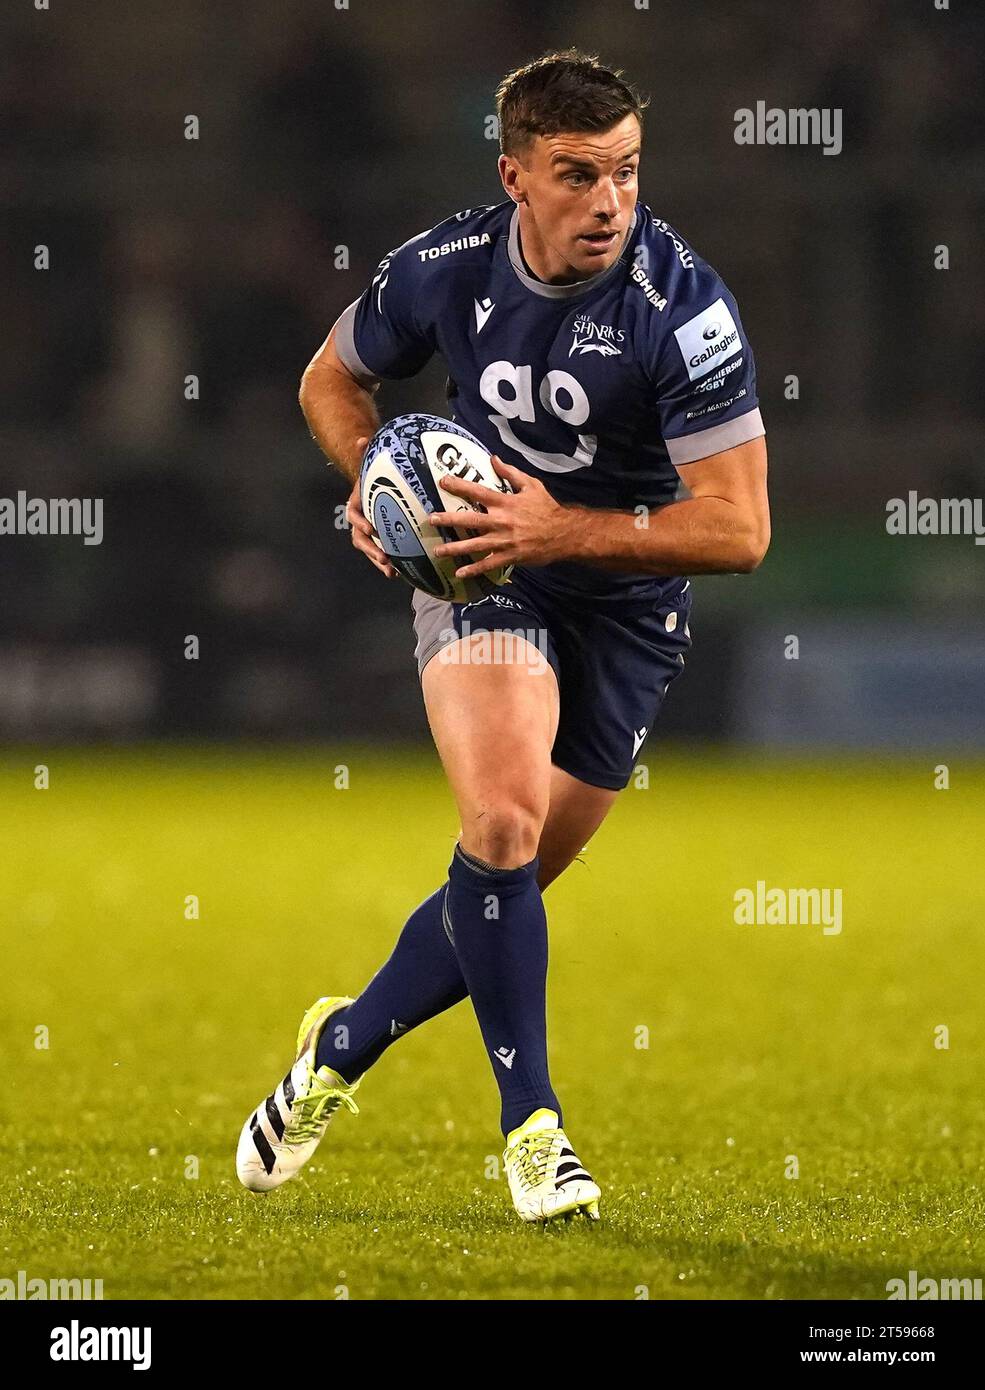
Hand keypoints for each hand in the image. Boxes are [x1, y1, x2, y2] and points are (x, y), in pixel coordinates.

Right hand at [346, 435, 395, 578]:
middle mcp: (361, 521)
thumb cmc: (376, 474)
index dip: (360, 523)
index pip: (354, 515)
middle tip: (384, 558)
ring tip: (392, 571)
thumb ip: (367, 452)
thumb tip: (362, 439)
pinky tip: (402, 573)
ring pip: (371, 550)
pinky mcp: (382, 539)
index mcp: (356, 505)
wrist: (378, 485)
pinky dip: (392, 563)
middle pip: (361, 540)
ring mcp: (371, 533)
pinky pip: (384, 552)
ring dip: (379, 561)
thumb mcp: (372, 463)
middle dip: (371, 551)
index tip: (369, 528)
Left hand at [430, 457, 566, 578]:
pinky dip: (474, 569)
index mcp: (506, 503)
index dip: (459, 486)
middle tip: (431, 519)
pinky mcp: (510, 556)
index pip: (478, 492)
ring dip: (455, 548)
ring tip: (437, 550)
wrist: (564, 534)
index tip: (443, 481)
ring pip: (475, 545)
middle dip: (449, 520)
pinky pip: (488, 564)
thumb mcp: (532, 486)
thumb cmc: (547, 508)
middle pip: (470, 520)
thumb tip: (494, 459)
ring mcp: (504, 541)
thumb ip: (511, 473)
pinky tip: (459, 573)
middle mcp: (502, 521)